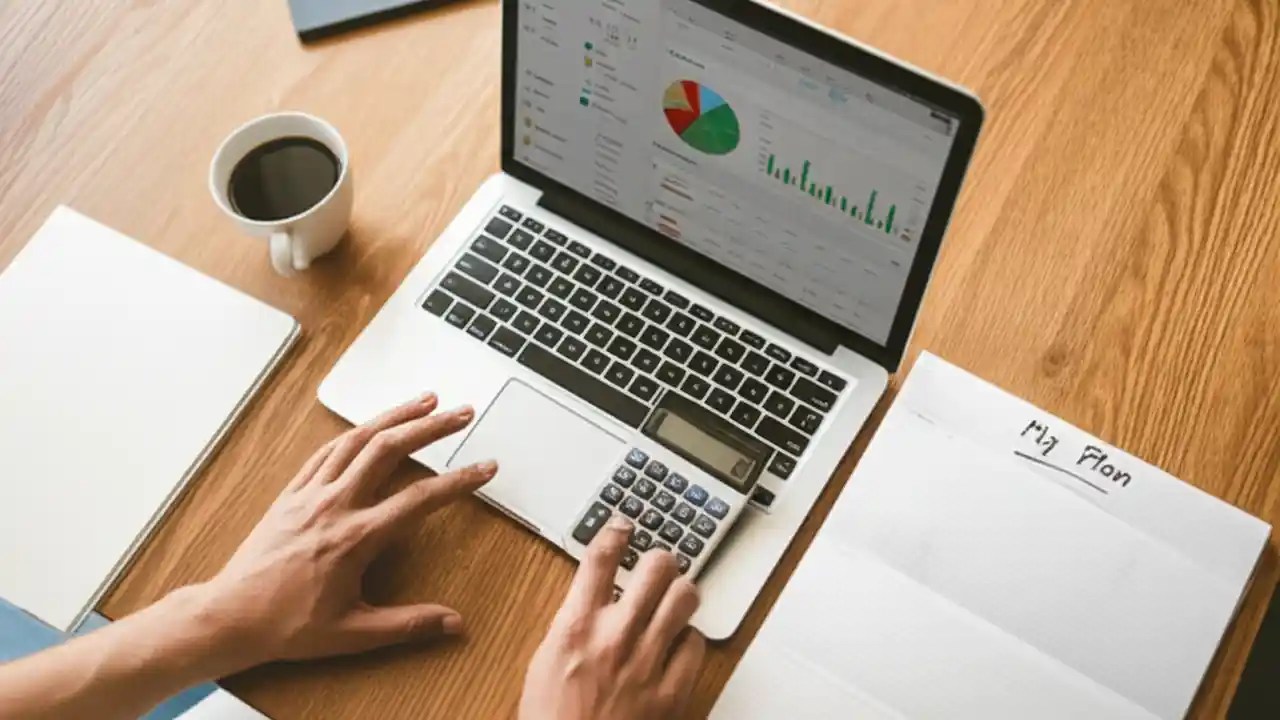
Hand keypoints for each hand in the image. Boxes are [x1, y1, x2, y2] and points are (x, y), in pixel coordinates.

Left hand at [192, 393, 496, 670]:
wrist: (230, 616)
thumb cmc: (287, 626)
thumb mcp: (353, 633)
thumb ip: (408, 625)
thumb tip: (453, 623)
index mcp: (355, 538)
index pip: (420, 499)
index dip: (459, 481)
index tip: (486, 467)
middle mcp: (334, 506)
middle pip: (389, 449)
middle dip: (430, 426)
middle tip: (461, 413)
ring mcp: (310, 494)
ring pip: (357, 439)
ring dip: (394, 416)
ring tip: (425, 401)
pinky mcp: (291, 493)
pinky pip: (326, 451)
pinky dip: (354, 433)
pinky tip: (370, 425)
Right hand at [519, 516, 705, 719]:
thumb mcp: (546, 662)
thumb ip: (574, 624)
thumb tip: (595, 598)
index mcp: (575, 627)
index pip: (599, 557)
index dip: (616, 531)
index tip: (624, 524)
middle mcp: (614, 637)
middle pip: (654, 567)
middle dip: (660, 560)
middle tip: (658, 565)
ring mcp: (647, 663)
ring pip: (684, 598)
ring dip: (681, 593)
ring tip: (675, 598)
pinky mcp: (671, 693)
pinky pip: (696, 646)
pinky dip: (690, 641)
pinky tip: (679, 645)